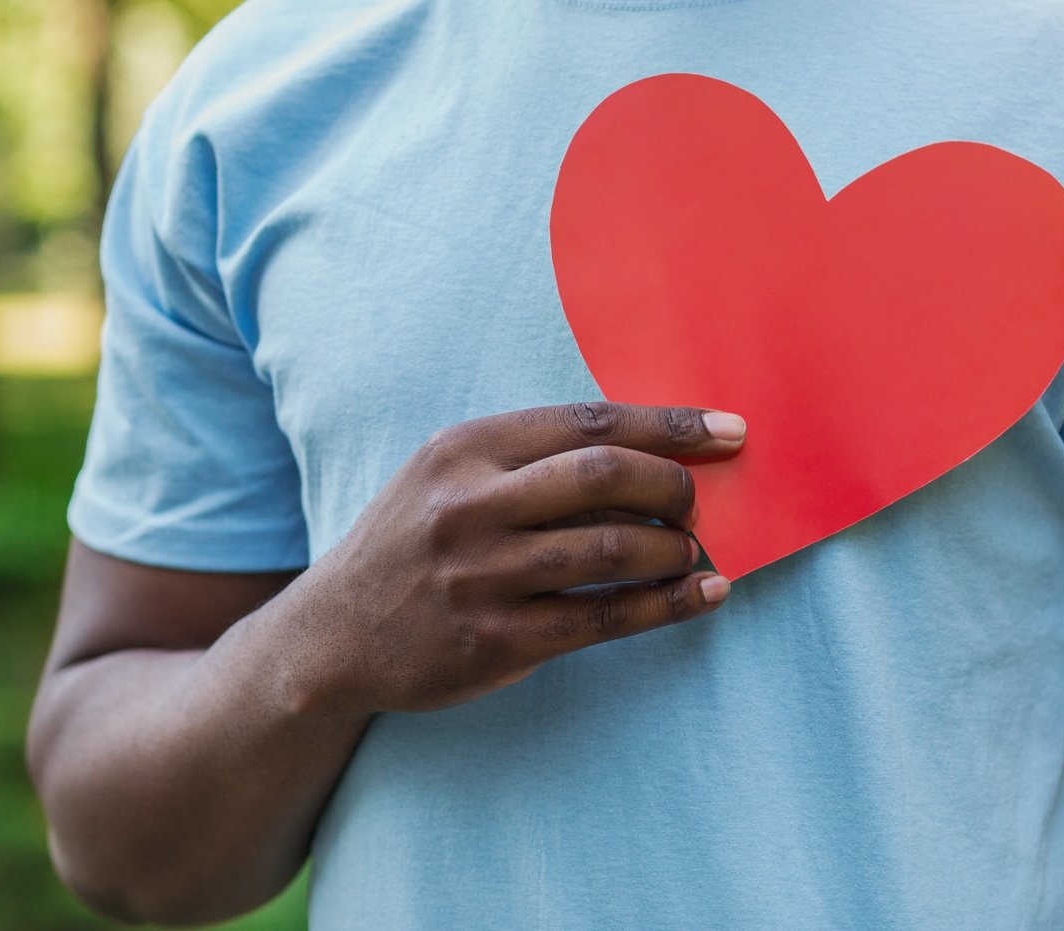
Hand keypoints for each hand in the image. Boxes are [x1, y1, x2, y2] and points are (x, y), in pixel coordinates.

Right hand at [285, 401, 745, 714]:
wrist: (333, 633)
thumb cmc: (414, 542)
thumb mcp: (448, 475)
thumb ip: (530, 458)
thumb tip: (652, 450)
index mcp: (463, 448)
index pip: (588, 421)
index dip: (670, 425)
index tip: (729, 432)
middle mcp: (469, 506)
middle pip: (604, 475)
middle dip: (674, 485)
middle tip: (698, 503)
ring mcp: (480, 577)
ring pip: (611, 549)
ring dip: (675, 549)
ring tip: (693, 552)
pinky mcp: (494, 641)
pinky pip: (603, 618)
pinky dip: (666, 605)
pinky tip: (702, 596)